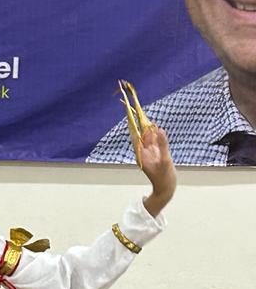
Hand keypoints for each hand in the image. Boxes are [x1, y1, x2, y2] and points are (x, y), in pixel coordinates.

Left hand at [118, 81, 175, 216]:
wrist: (165, 189)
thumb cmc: (164, 177)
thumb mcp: (164, 160)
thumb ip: (162, 144)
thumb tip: (157, 128)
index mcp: (141, 151)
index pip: (134, 130)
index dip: (129, 117)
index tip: (124, 104)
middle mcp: (142, 149)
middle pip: (136, 129)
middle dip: (132, 116)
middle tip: (126, 100)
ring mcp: (148, 150)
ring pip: (143, 132)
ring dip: (140, 121)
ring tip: (134, 108)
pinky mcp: (154, 152)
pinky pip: (151, 138)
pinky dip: (150, 130)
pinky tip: (150, 124)